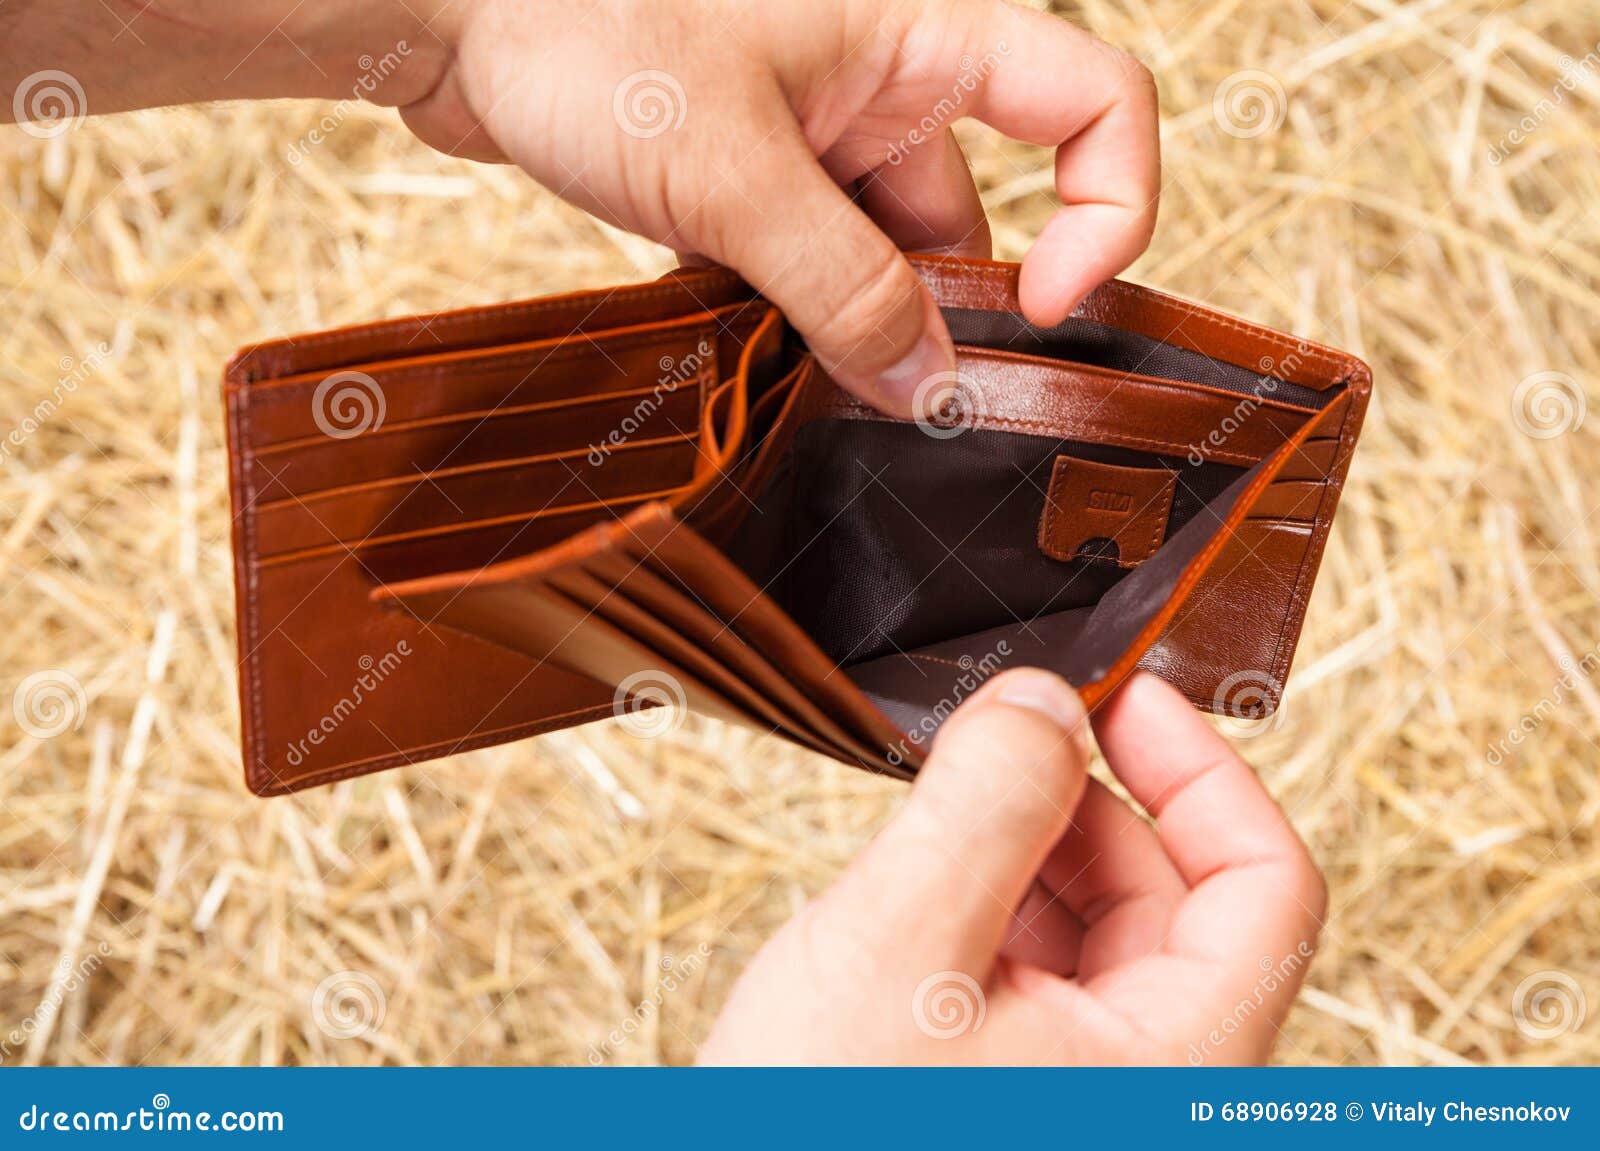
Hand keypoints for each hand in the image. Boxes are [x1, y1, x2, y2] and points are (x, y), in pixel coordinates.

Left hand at [405, 0, 1160, 413]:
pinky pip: (801, 258)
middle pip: (972, 217)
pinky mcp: (747, 167)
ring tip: (786, 368)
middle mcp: (884, 80)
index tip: (1041, 310)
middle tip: (884, 390)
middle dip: (937, 311)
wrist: (449, 11)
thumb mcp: (734, 174)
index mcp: (924, 37)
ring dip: (843, 321)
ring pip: (876, 254)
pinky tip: (728, 341)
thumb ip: (842, 288)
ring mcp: (813, 127)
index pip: (1095, 105)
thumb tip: (922, 388)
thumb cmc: (583, 29)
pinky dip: (779, 309)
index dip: (1105, 210)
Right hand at [697, 670, 1325, 1064]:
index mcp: (1176, 1068)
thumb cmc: (825, 1137)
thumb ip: (988, 805)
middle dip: (1086, 803)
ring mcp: (1087, 1096)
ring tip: (943, 816)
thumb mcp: (904, 946)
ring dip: (1032, 852)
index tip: (1125, 699)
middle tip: (998, 742)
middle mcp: (1153, 1088)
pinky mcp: (1022, 1093)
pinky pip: (1041, 976)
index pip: (1266, 886)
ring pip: (1101, 936)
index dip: (1204, 772)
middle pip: (1173, 899)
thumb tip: (1042, 701)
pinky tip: (927, 886)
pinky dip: (996, 908)